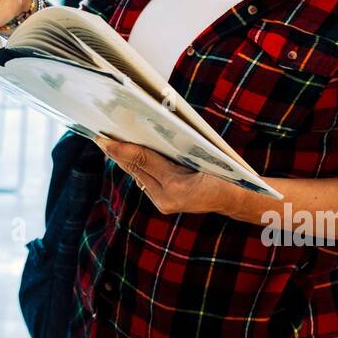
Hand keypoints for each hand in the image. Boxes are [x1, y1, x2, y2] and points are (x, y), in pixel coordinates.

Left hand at [93, 137, 231, 215]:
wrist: (238, 199)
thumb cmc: (223, 177)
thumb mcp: (196, 161)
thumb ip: (162, 156)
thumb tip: (129, 145)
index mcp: (174, 190)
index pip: (141, 161)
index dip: (121, 147)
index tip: (102, 138)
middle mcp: (165, 200)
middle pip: (135, 168)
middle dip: (117, 151)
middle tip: (99, 134)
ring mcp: (165, 202)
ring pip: (138, 174)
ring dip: (123, 158)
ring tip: (107, 140)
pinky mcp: (165, 202)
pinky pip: (145, 180)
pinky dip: (136, 166)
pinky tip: (126, 154)